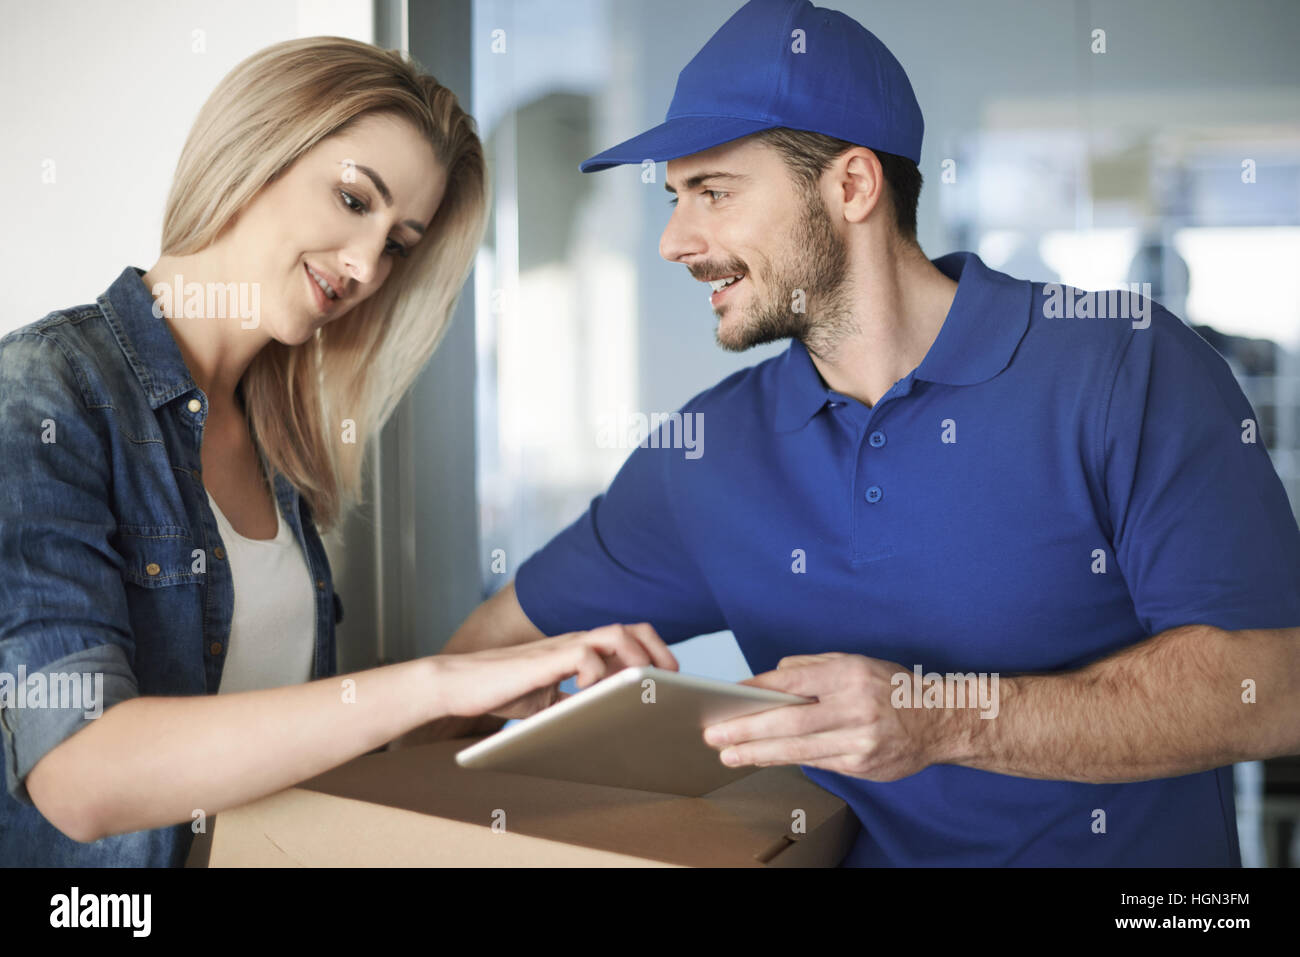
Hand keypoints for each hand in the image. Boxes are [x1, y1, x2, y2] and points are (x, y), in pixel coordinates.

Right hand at [431, 622, 676, 718]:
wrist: (460, 684)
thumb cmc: (500, 689)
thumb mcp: (547, 700)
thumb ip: (572, 700)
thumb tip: (599, 716)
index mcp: (578, 650)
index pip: (625, 637)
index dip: (652, 651)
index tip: (668, 676)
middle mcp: (574, 642)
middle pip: (630, 628)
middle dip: (657, 649)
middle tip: (670, 676)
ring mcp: (561, 647)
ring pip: (614, 633)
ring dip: (637, 655)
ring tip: (643, 681)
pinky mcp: (546, 658)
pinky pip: (585, 654)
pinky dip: (598, 672)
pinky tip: (591, 691)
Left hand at [701, 652, 944, 780]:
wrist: (940, 720)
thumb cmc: (892, 687)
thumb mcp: (855, 662)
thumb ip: (812, 668)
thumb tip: (772, 679)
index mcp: (850, 674)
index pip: (792, 683)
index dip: (756, 691)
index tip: (728, 696)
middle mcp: (855, 707)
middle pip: (789, 722)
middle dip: (747, 730)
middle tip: (715, 735)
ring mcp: (860, 740)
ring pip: (799, 749)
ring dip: (759, 753)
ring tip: (730, 755)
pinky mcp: (863, 765)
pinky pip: (817, 762)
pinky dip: (788, 759)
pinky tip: (764, 758)